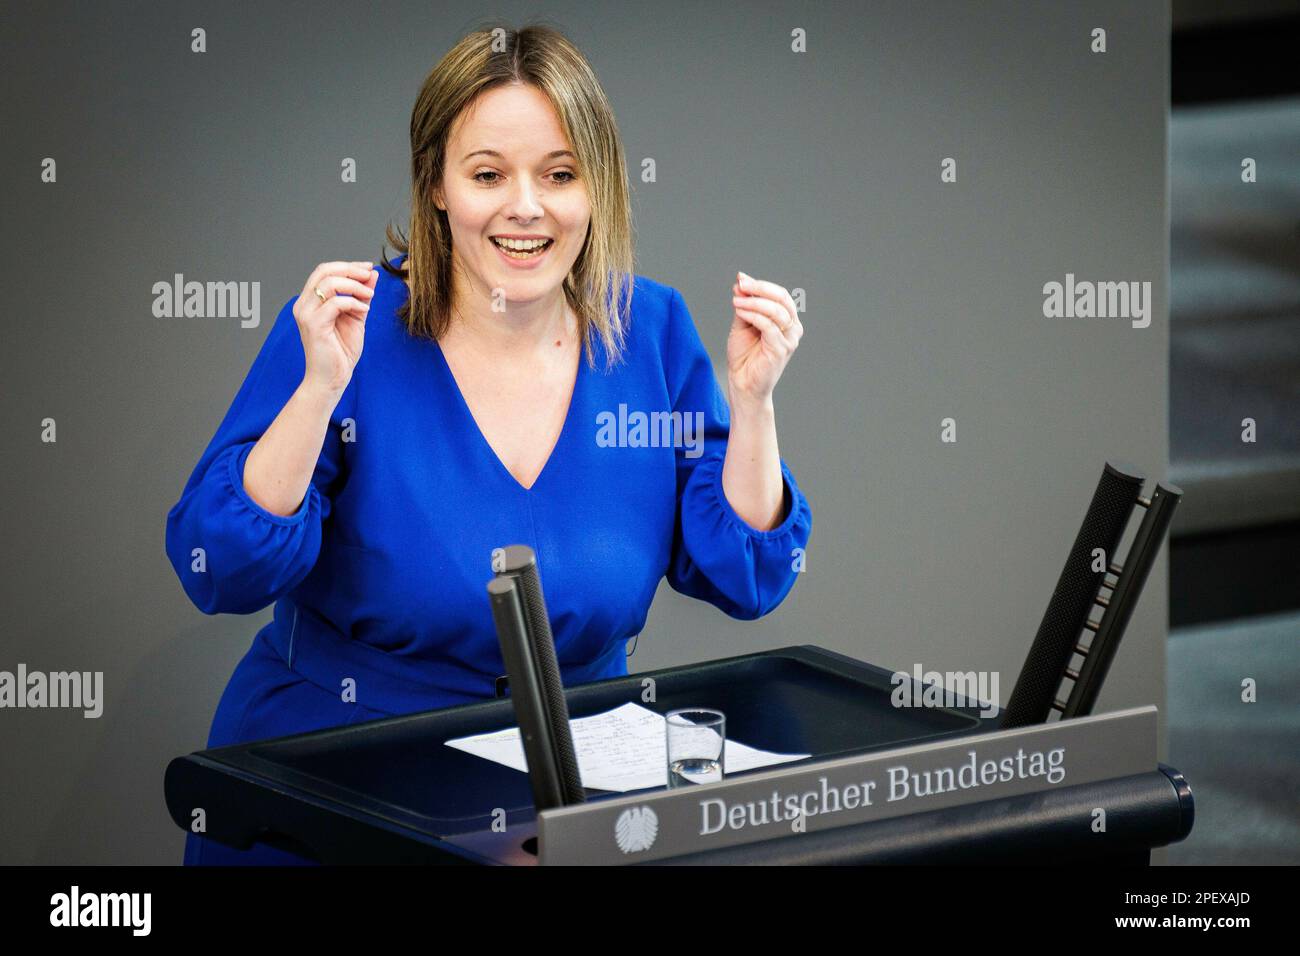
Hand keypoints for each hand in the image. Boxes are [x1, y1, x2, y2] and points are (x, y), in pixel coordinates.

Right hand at [295, 260, 377, 394]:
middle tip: (369, 275)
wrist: (332, 379)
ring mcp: (306, 314)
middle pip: (324, 271)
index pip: (325, 270)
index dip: (348, 266)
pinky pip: (335, 303)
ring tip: (370, 295)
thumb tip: (372, 274)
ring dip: (354, 285)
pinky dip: (354, 302)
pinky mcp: (314, 325)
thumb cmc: (341, 352)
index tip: (368, 268)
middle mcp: (304, 304)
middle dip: (351, 270)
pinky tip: (365, 310)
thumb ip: (361, 296)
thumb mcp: (356, 317)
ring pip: (329, 283)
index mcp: (310, 301)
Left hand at [727, 271, 802, 409]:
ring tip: (736, 301)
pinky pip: (768, 325)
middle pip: (782, 298)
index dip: (761, 285)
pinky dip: (753, 315)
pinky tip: (740, 312)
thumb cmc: (744, 356)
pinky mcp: (781, 349)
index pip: (780, 295)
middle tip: (741, 285)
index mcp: (786, 321)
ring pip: (776, 310)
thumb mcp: (742, 323)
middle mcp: (792, 329)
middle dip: (760, 288)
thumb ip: (744, 304)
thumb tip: (741, 280)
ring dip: (754, 302)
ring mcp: (789, 340)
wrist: (742, 383)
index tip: (741, 280)